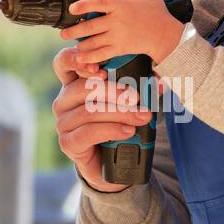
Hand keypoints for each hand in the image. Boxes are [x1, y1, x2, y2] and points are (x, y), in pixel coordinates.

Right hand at [51, 44, 156, 190]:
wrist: (113, 163)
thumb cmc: (118, 124)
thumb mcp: (126, 102)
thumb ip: (137, 88)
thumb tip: (160, 83)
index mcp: (73, 83)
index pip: (64, 61)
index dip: (77, 60)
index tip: (101, 70)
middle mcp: (63, 101)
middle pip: (82, 88)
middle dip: (113, 91)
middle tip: (136, 98)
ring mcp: (63, 123)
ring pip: (89, 112)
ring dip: (120, 113)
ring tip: (141, 117)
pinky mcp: (68, 143)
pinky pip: (88, 133)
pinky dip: (111, 130)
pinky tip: (128, 132)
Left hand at [59, 0, 184, 68]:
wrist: (166, 36)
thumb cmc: (158, 13)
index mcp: (121, 5)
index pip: (98, 3)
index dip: (83, 5)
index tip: (72, 9)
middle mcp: (117, 21)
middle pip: (90, 26)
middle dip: (74, 31)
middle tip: (63, 33)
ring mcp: (118, 36)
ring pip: (93, 42)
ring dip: (81, 44)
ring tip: (73, 44)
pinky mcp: (121, 49)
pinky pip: (101, 54)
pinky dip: (90, 57)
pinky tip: (82, 57)